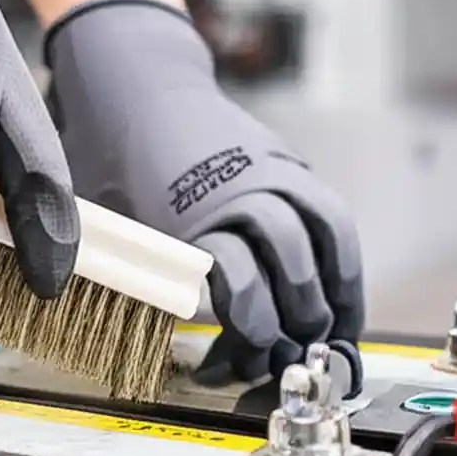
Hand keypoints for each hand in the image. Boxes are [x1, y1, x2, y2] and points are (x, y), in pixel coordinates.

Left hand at [45, 0, 363, 380]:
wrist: (138, 89)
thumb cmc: (118, 168)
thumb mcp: (111, 227)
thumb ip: (143, 284)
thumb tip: (190, 355)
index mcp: (187, 214)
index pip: (236, 279)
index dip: (247, 332)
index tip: (236, 366)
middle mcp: (238, 189)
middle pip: (290, 259)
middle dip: (298, 317)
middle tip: (289, 356)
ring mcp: (270, 171)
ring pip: (326, 232)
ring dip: (340, 290)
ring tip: (339, 334)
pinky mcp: (287, 164)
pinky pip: (332, 212)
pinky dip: (345, 257)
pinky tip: (345, 294)